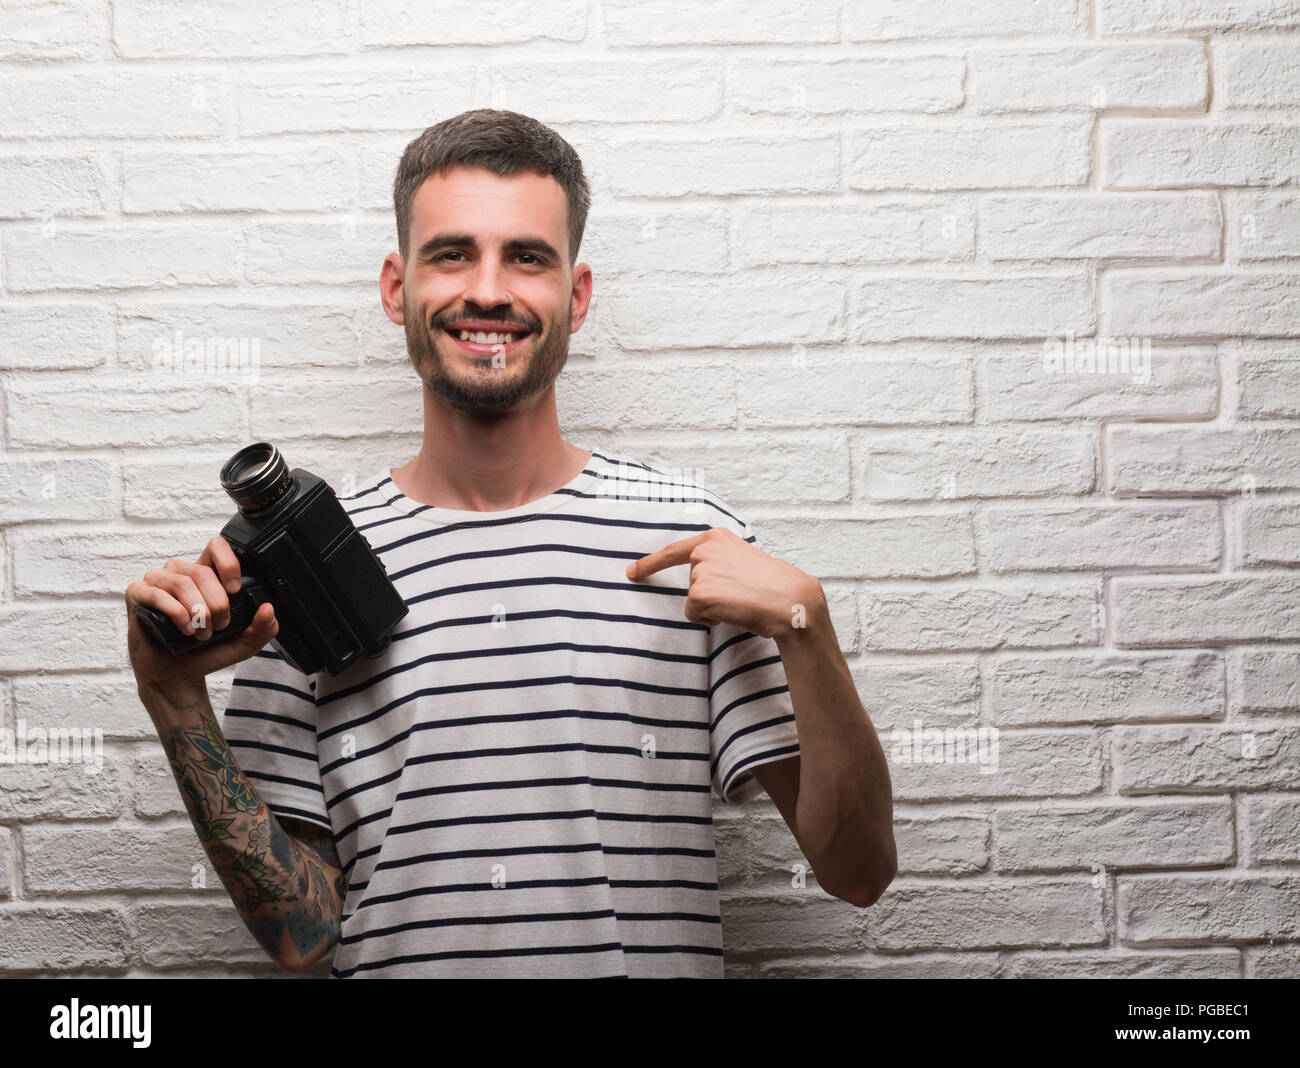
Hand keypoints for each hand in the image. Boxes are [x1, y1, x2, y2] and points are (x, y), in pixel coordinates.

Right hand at [125, 535, 277, 703]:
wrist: (178, 674)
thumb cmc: (206, 651)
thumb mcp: (245, 642)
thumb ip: (263, 627)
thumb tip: (268, 608)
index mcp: (206, 573)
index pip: (217, 546)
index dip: (228, 564)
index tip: (235, 590)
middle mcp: (181, 572)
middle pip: (202, 572)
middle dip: (216, 604)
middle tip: (218, 626)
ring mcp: (157, 581)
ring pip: (182, 583)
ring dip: (197, 612)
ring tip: (201, 632)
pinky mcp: (137, 594)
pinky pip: (157, 594)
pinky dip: (176, 614)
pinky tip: (185, 629)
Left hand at [625, 527, 822, 638]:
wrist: (789, 598)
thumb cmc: (773, 584)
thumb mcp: (743, 559)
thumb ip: (719, 562)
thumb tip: (699, 581)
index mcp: (715, 538)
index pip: (675, 551)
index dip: (650, 563)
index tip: (631, 572)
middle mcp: (703, 551)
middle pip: (690, 583)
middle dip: (709, 595)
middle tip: (740, 594)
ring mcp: (700, 571)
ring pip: (693, 601)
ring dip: (712, 607)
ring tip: (740, 601)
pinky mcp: (699, 593)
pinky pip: (695, 615)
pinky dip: (711, 619)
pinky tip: (733, 611)